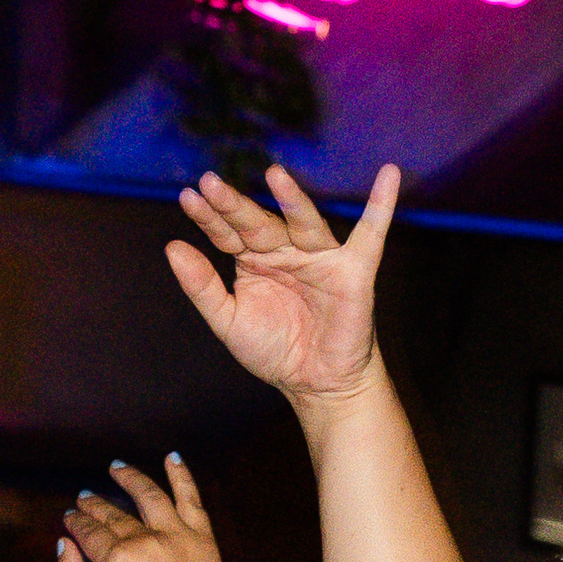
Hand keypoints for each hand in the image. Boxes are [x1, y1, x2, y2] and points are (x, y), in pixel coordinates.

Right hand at [56, 457, 245, 561]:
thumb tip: (63, 544)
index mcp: (115, 560)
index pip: (89, 532)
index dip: (77, 522)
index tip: (71, 517)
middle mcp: (144, 541)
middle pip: (114, 514)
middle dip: (96, 505)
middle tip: (86, 497)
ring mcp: (175, 535)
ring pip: (148, 496)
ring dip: (130, 478)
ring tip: (117, 467)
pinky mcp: (201, 537)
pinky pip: (190, 499)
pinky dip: (181, 477)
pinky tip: (171, 458)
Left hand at [165, 163, 398, 408]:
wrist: (317, 386)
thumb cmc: (275, 352)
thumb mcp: (229, 322)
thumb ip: (202, 286)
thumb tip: (172, 246)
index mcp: (254, 260)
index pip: (228, 232)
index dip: (209, 217)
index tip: (188, 198)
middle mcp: (286, 251)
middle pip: (260, 222)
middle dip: (236, 205)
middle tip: (211, 183)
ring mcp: (319, 257)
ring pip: (303, 222)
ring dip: (292, 199)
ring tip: (273, 174)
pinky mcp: (353, 271)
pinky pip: (371, 235)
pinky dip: (382, 206)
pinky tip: (390, 175)